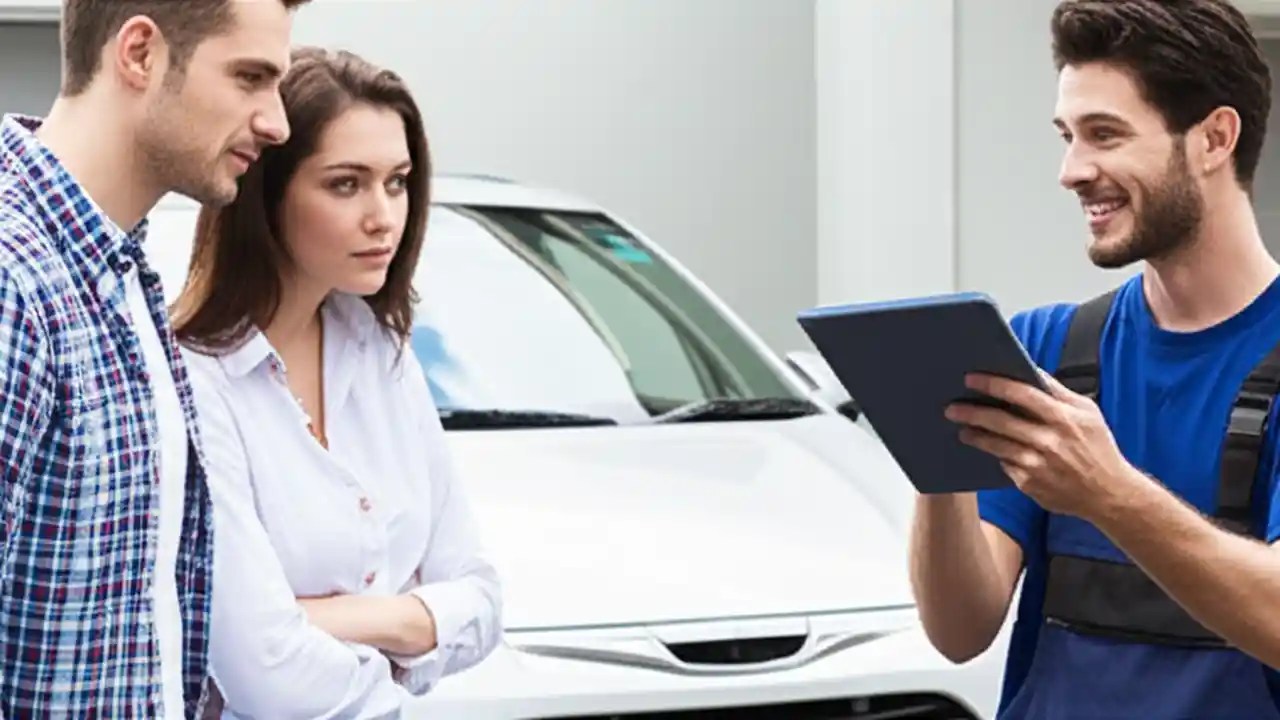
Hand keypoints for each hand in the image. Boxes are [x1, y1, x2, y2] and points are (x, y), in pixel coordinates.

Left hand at [944, 370, 1139, 520]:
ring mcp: (1038, 464)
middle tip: (951, 407)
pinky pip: (1004, 465)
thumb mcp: (1087, 413)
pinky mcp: (1030, 483)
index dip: (994, 384)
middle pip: (1002, 421)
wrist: (1109, 493)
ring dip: (975, 435)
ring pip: (997, 445)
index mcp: (1064, 417)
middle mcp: (1050, 440)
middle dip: (973, 412)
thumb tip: (1030, 370)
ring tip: (961, 428)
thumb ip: (1058, 392)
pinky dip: (994, 456)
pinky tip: (983, 449)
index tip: (971, 378)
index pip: (1022, 394)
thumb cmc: (1097, 446)